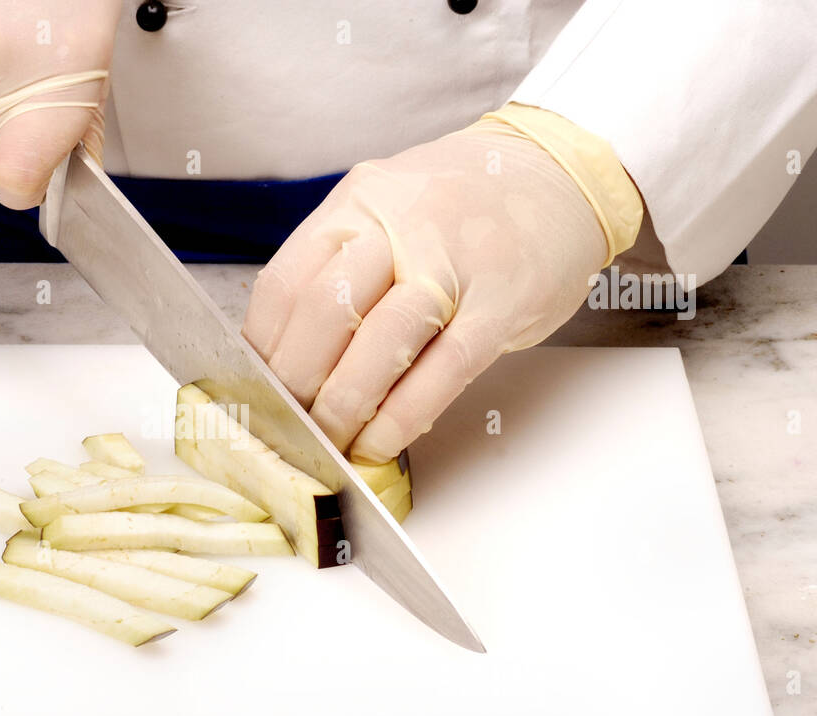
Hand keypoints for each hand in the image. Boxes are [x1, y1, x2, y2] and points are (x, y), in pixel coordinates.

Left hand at [242, 119, 611, 463]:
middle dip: (296, 385)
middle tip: (289, 425)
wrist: (560, 171)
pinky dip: (402, 417)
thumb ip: (337, 266)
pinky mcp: (501, 305)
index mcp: (358, 202)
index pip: (286, 284)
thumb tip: (284, 353)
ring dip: (344, 407)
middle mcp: (399, 225)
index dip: (262, 350)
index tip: (257, 391)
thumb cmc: (463, 204)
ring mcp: (454, 264)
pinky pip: (442, 370)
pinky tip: (379, 442)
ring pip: (379, 344)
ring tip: (329, 443)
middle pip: (324, 314)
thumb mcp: (386, 209)